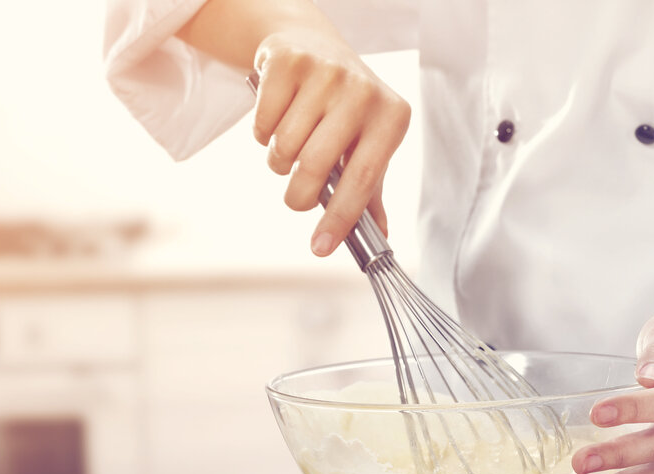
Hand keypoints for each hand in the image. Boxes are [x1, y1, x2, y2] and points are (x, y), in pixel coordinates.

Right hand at [252, 27, 409, 255]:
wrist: (312, 44)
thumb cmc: (346, 107)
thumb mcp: (368, 143)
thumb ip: (372, 192)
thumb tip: (379, 238)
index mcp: (391, 118)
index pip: (364, 179)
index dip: (340, 219)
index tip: (321, 247)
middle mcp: (363, 92)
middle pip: (315, 167)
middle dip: (299, 196)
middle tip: (297, 199)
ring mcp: (325, 74)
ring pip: (284, 148)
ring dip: (280, 162)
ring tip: (291, 147)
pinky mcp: (288, 62)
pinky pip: (262, 124)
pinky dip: (263, 134)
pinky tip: (278, 118)